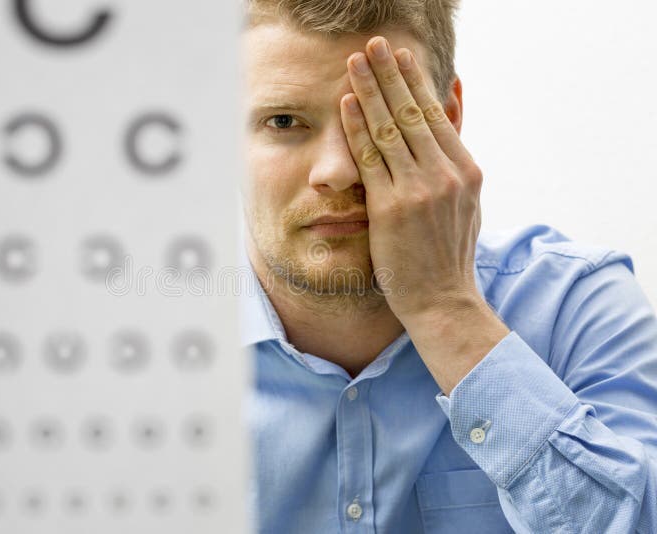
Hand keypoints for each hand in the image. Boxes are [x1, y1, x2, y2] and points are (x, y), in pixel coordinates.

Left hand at [340, 36, 483, 322]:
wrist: (442, 299)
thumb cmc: (448, 251)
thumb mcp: (467, 199)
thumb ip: (456, 151)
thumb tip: (454, 102)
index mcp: (466, 170)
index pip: (436, 115)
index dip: (415, 82)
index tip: (400, 57)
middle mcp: (446, 175)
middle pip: (413, 112)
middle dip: (390, 75)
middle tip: (375, 45)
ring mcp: (419, 190)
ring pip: (390, 129)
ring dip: (369, 91)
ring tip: (355, 63)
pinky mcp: (391, 207)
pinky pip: (370, 159)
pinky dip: (357, 129)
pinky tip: (346, 105)